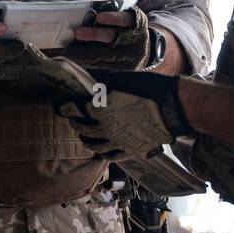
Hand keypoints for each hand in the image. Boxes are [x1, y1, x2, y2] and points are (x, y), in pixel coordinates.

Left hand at [56, 69, 190, 159]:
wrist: (174, 108)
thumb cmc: (150, 88)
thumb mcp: (123, 78)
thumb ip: (101, 79)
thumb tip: (84, 76)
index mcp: (99, 107)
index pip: (72, 108)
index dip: (64, 106)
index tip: (60, 104)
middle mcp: (104, 127)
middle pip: (81, 127)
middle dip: (74, 121)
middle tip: (71, 117)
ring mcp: (117, 141)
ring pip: (93, 144)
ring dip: (85, 138)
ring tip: (83, 134)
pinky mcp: (129, 150)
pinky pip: (110, 156)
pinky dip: (101, 153)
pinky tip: (100, 150)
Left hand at [65, 0, 154, 69]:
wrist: (146, 48)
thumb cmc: (127, 26)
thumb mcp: (124, 11)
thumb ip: (112, 1)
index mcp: (136, 21)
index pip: (124, 19)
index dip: (112, 18)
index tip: (98, 17)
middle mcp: (136, 38)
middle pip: (114, 37)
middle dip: (95, 35)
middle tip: (78, 32)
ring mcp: (131, 55)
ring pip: (108, 54)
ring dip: (88, 51)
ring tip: (72, 49)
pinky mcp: (126, 67)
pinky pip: (106, 65)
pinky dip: (91, 61)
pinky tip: (78, 58)